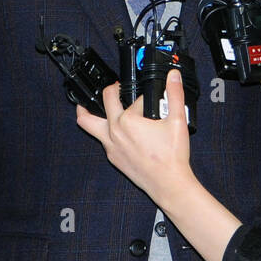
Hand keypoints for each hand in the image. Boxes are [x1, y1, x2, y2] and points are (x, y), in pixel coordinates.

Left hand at [77, 71, 239, 260]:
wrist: (169, 184)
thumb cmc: (171, 157)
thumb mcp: (177, 120)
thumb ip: (175, 95)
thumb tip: (173, 76)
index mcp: (127, 120)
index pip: (136, 99)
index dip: (148, 96)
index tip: (156, 98)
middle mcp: (114, 131)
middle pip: (105, 101)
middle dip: (110, 90)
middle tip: (115, 87)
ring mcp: (110, 146)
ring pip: (87, 124)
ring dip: (85, 112)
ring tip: (83, 104)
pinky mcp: (113, 157)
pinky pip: (101, 140)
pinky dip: (103, 131)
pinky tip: (111, 130)